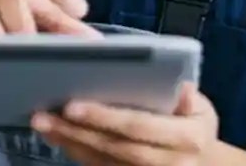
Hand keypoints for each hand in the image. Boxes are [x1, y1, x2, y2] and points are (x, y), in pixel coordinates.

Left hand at [32, 83, 219, 165]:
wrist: (202, 165)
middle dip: (77, 132)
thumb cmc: (195, 125)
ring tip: (43, 123)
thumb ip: (187, 97)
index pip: (138, 126)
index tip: (72, 105)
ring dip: (70, 143)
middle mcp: (168, 163)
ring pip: (103, 162)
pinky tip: (58, 137)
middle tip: (43, 115)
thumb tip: (180, 86)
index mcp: (187, 138)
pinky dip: (77, 154)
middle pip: (115, 148)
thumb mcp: (202, 107)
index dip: (105, 117)